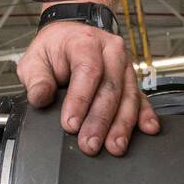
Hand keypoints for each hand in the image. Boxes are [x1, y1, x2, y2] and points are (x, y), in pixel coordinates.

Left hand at [17, 21, 159, 155]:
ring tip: (114, 146)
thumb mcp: (34, 60)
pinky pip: (141, 97)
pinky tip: (148, 128)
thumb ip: (36, 79)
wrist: (68, 37)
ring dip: (122, 124)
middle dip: (101, 120)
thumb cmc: (53, 49)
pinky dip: (145, 114)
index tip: (71, 124)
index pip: (88, 71)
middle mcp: (110, 51)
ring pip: (128, 95)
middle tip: (90, 143)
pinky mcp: (130, 80)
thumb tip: (40, 98)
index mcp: (85, 42)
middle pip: (111, 87)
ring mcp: (124, 66)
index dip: (80, 100)